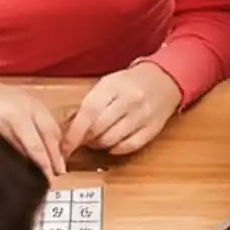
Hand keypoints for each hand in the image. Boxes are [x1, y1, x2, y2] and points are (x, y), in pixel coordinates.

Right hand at [0, 70, 65, 176]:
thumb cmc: (8, 101)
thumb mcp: (32, 106)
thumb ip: (46, 128)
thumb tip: (59, 157)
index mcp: (33, 107)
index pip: (50, 134)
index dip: (55, 155)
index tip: (60, 171)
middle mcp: (16, 114)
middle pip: (35, 146)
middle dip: (43, 166)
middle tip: (48, 181)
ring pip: (16, 153)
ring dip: (25, 169)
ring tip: (30, 182)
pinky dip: (5, 164)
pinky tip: (9, 173)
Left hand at [62, 61, 181, 156]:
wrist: (165, 79)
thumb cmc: (131, 82)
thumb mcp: (108, 83)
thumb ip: (90, 103)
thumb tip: (70, 128)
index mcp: (114, 85)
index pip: (89, 112)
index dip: (74, 132)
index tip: (64, 146)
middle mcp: (130, 100)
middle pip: (99, 128)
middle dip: (85, 139)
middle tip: (80, 140)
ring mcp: (143, 116)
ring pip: (112, 140)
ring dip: (99, 145)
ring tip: (96, 141)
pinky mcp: (153, 129)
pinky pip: (129, 146)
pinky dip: (116, 149)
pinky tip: (112, 145)